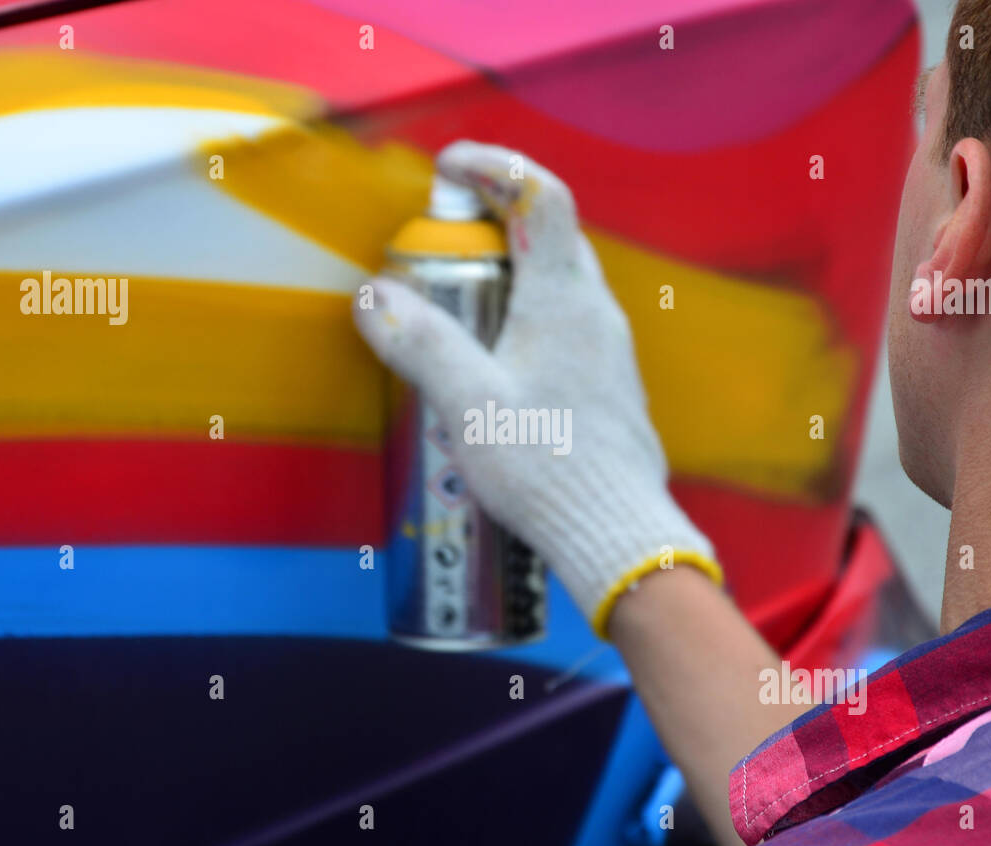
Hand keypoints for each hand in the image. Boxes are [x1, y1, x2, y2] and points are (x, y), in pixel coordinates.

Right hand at [353, 140, 720, 636]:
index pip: (542, 197)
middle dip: (499, 223)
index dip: (498, 167)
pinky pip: (570, 332)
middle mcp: (598, 315)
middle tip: (447, 241)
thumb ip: (421, 343)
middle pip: (553, 239)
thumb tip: (375, 296)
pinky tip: (500, 369)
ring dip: (515, 278)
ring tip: (463, 308)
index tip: (452, 167)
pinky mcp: (610, 390)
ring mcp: (611, 354)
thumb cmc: (546, 466)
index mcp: (565, 300)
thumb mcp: (467, 403)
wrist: (614, 533)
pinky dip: (530, 323)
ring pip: (564, 288)